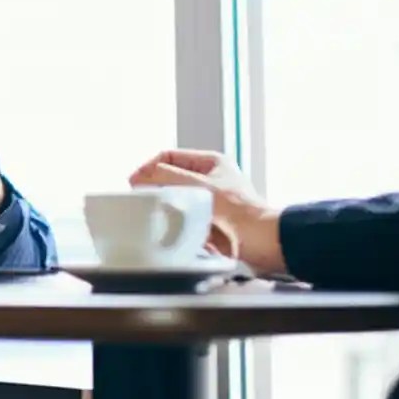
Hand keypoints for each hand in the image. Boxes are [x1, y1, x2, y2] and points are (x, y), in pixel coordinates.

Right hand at [129, 149, 286, 273]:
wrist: (264, 243)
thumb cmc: (240, 214)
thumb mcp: (200, 188)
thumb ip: (168, 177)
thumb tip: (141, 176)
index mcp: (210, 162)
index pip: (168, 156)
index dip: (149, 167)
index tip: (134, 183)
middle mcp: (209, 178)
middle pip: (170, 178)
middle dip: (157, 190)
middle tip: (143, 201)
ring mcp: (209, 200)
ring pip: (174, 201)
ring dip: (168, 210)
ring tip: (162, 218)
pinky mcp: (209, 222)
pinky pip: (183, 221)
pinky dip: (179, 226)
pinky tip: (178, 232)